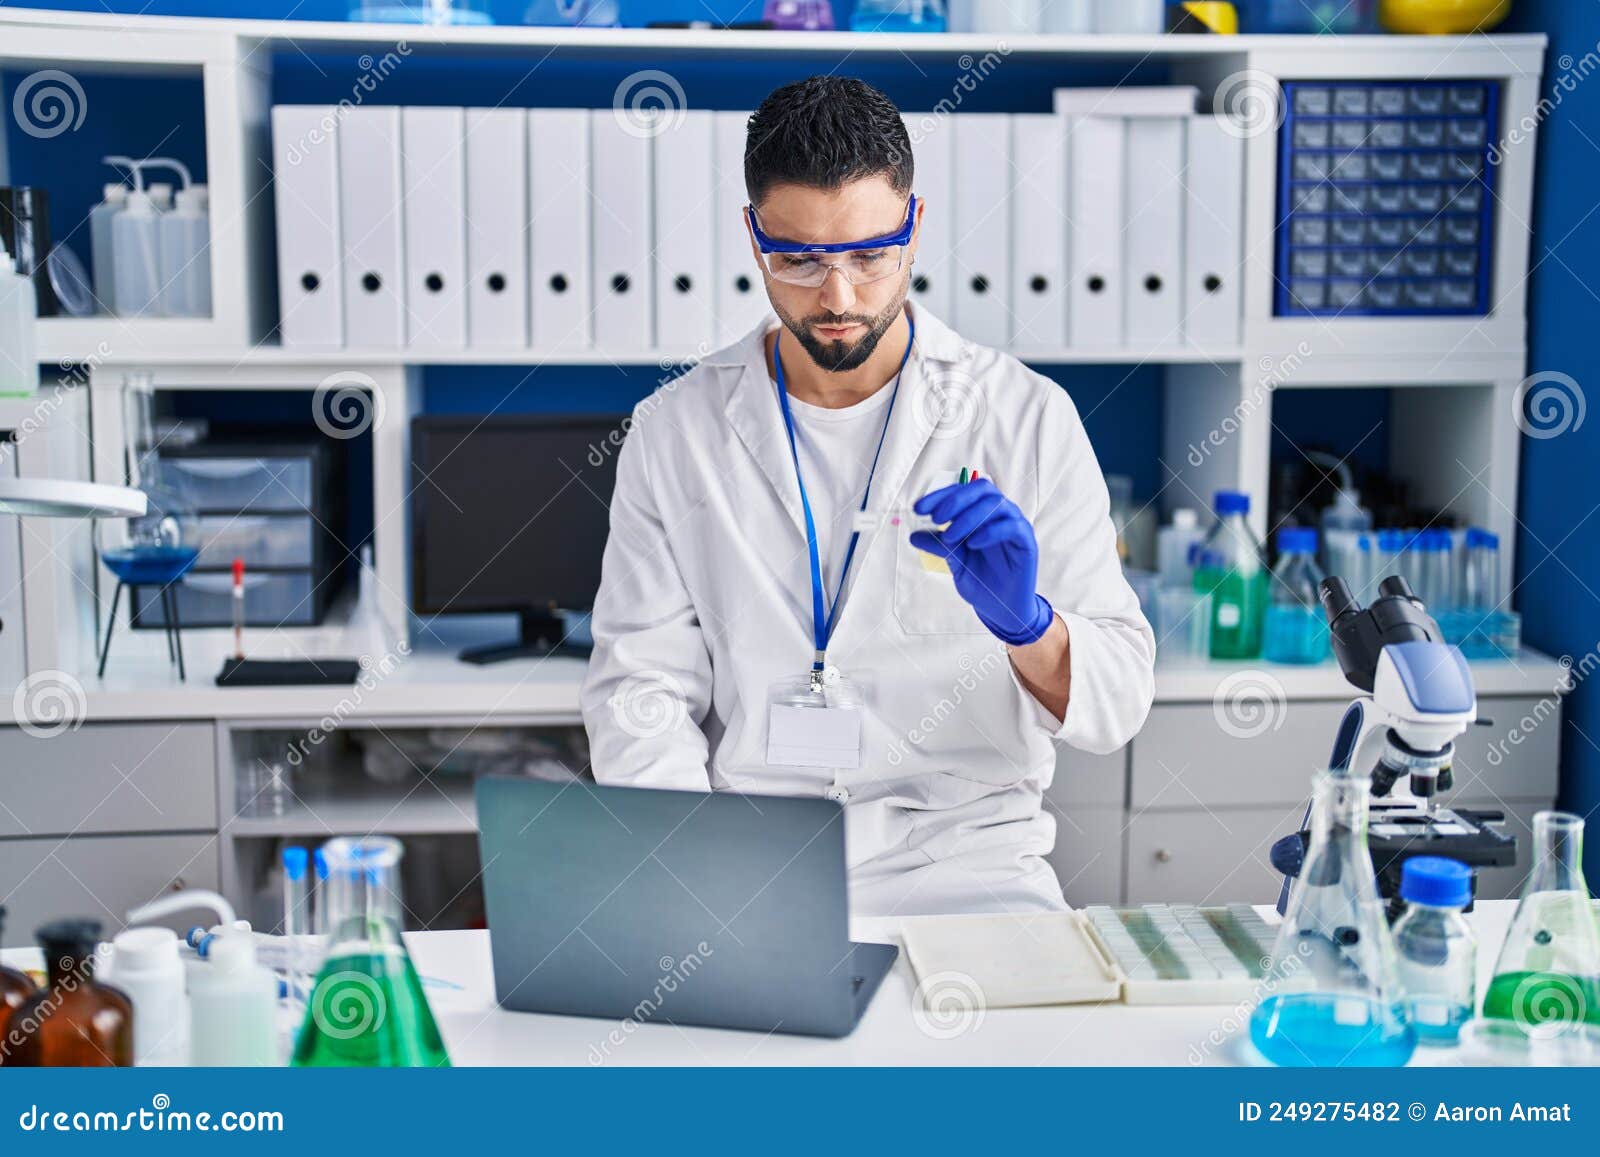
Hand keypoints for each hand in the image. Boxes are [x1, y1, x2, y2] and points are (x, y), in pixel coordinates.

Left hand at [910, 479, 1053, 645]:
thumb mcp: (955, 563)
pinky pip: (1012, 526)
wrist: (1001, 609)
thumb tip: (914, 534)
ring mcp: (1013, 526)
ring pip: (996, 504)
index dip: (940, 496)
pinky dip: (990, 531)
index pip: (962, 491)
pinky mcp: (1026, 541)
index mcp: (980, 515)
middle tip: (936, 518)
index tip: (919, 509)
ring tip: (951, 536)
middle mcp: (998, 515)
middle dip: (955, 500)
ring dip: (969, 516)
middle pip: (981, 489)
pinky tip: (973, 544)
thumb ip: (939, 546)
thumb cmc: (981, 582)